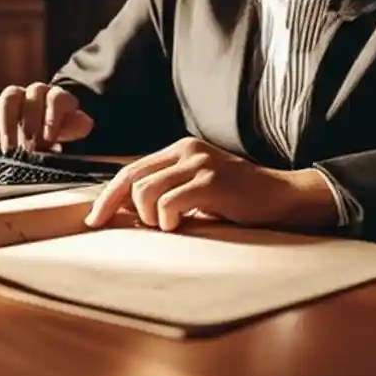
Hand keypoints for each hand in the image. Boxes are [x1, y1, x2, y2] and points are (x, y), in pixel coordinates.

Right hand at [0, 82, 93, 153]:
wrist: (44, 135)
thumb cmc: (61, 136)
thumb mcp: (73, 133)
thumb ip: (78, 126)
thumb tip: (85, 122)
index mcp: (60, 98)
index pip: (57, 97)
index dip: (52, 117)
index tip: (49, 138)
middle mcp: (39, 92)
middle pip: (34, 93)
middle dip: (31, 122)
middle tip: (29, 148)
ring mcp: (19, 96)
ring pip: (10, 96)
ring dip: (9, 123)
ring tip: (10, 149)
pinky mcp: (1, 104)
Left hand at [83, 137, 339, 231]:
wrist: (280, 196)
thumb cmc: (236, 199)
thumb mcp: (195, 190)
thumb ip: (166, 192)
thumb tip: (125, 210)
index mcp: (179, 150)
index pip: (132, 170)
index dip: (109, 194)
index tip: (95, 217)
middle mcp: (186, 151)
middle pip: (131, 177)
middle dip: (112, 204)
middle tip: (102, 224)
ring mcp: (199, 164)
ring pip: (146, 190)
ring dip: (147, 215)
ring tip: (165, 225)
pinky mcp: (211, 181)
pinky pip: (170, 202)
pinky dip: (166, 218)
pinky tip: (178, 225)